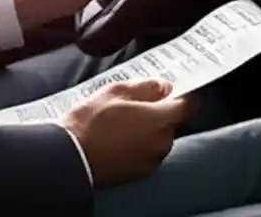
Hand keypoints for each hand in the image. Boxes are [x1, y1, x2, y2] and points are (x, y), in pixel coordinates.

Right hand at [60, 80, 198, 185]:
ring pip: (159, 138)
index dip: (185, 95)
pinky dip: (140, 144)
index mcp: (160, 119)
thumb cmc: (90, 122)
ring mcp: (152, 159)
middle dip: (160, 111)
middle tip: (137, 103)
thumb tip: (164, 88)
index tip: (177, 90)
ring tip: (123, 122)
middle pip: (172, 122)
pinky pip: (148, 152)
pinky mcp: (140, 172)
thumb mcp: (116, 91)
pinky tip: (120, 138)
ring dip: (149, 129)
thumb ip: (146, 87)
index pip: (189, 105)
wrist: (71, 156)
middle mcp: (162, 141)